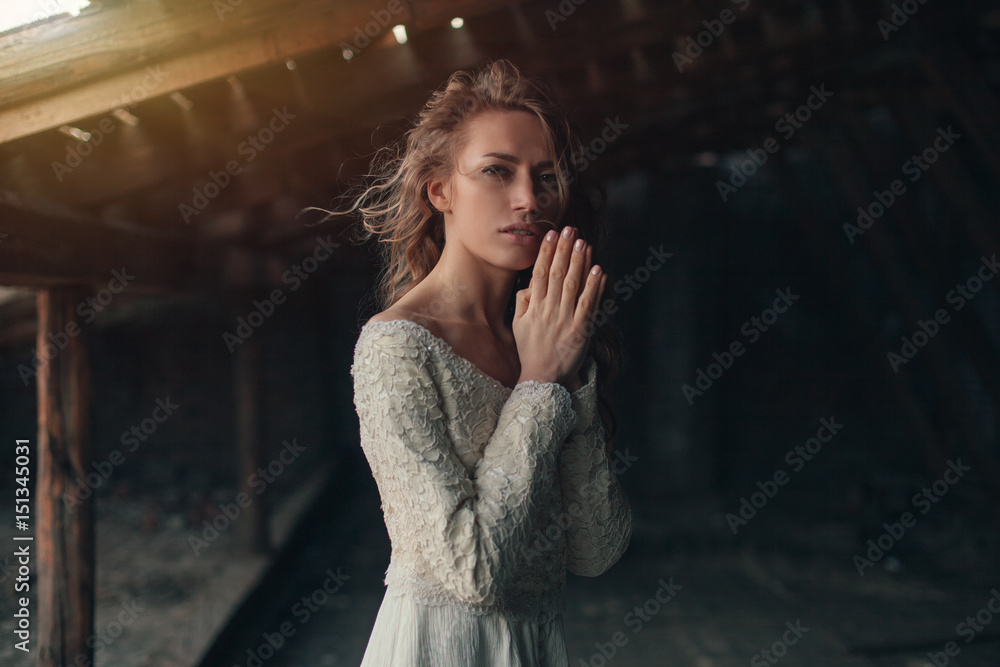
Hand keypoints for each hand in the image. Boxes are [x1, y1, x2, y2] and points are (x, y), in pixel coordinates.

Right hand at [513, 226, 607, 387]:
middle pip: (556, 274)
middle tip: (570, 230)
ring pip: (572, 285)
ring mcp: (565, 320)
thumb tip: (529, 284)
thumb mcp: (518, 325)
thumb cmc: (530, 350)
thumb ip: (523, 302)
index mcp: (533, 307)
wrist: (542, 378)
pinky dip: (594, 287)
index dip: (545, 252)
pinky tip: (599, 270)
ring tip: (583, 243)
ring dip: (579, 262)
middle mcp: (548, 310)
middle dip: (564, 250)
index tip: (550, 234)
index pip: (539, 273)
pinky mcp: (581, 330)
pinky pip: (588, 304)